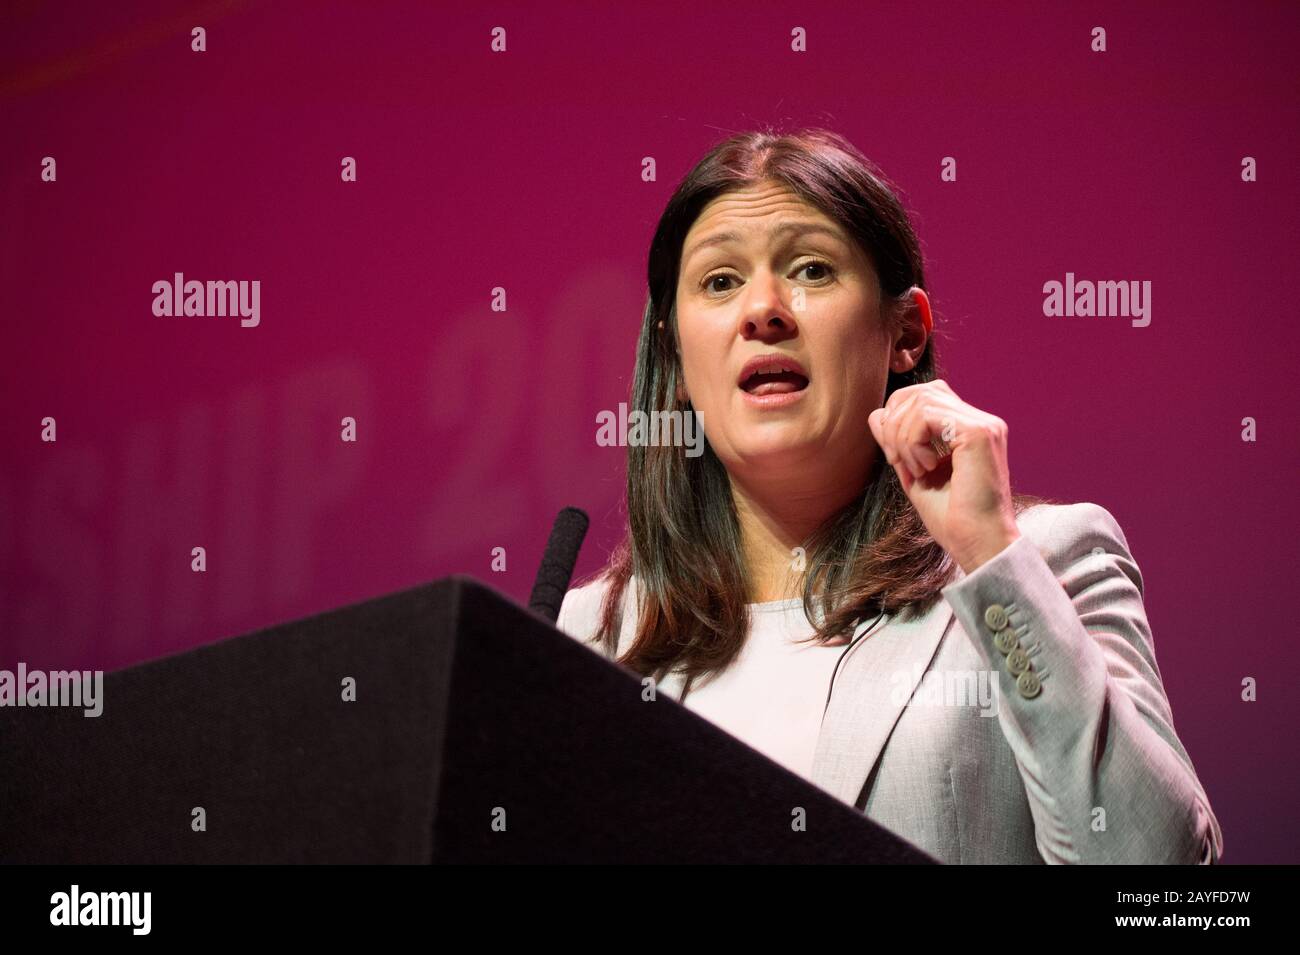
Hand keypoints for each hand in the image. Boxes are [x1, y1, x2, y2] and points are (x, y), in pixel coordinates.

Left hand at [867, 379, 1019, 573]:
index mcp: (969, 429)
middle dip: (895, 424)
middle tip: (897, 461)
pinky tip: (925, 468)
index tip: (895, 458)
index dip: (898, 419)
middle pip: (920, 392)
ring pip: (921, 401)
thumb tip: (876, 413)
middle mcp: (981, 421)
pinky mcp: (979, 432)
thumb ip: (897, 442)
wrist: (977, 545)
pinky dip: (912, 442)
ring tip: (916, 470)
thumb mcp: (914, 473)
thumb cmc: (952, 519)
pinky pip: (927, 415)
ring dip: (902, 438)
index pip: (924, 396)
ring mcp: (983, 424)